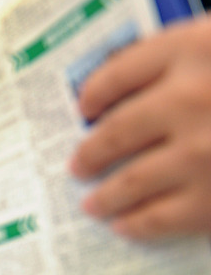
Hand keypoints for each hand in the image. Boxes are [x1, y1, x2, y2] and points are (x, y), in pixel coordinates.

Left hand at [71, 15, 210, 238]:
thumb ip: (188, 58)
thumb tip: (131, 81)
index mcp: (195, 49)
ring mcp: (200, 152)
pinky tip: (125, 225)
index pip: (120, 70)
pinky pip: (160, 217)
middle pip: (116, 129)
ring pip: (130, 179)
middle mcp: (190, 98)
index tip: (82, 107)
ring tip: (92, 204)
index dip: (95, 91)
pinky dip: (137, 223)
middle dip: (91, 152)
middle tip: (76, 165)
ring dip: (105, 195)